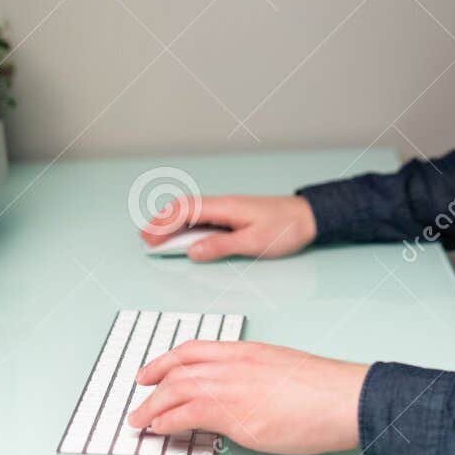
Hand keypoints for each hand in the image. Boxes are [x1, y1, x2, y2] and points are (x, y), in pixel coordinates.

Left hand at [127, 339, 367, 454]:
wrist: (344, 399)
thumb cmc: (324, 390)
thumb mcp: (281, 370)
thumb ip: (253, 377)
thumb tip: (238, 396)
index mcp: (246, 351)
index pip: (194, 350)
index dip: (166, 360)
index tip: (152, 370)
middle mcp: (234, 364)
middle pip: (178, 370)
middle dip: (152, 386)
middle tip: (138, 400)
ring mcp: (233, 387)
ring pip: (177, 390)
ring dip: (152, 407)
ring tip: (140, 422)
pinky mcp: (236, 414)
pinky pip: (187, 414)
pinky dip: (167, 421)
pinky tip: (160, 429)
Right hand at [139, 194, 316, 262]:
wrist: (309, 217)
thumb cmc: (286, 228)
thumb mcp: (254, 242)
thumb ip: (221, 246)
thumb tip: (192, 250)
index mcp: (225, 207)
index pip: (185, 210)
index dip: (163, 224)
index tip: (149, 239)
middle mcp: (223, 204)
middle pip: (183, 208)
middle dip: (161, 222)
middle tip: (145, 239)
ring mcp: (228, 209)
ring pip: (191, 212)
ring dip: (172, 223)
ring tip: (157, 238)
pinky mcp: (233, 215)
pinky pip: (203, 217)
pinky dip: (187, 225)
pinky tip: (183, 235)